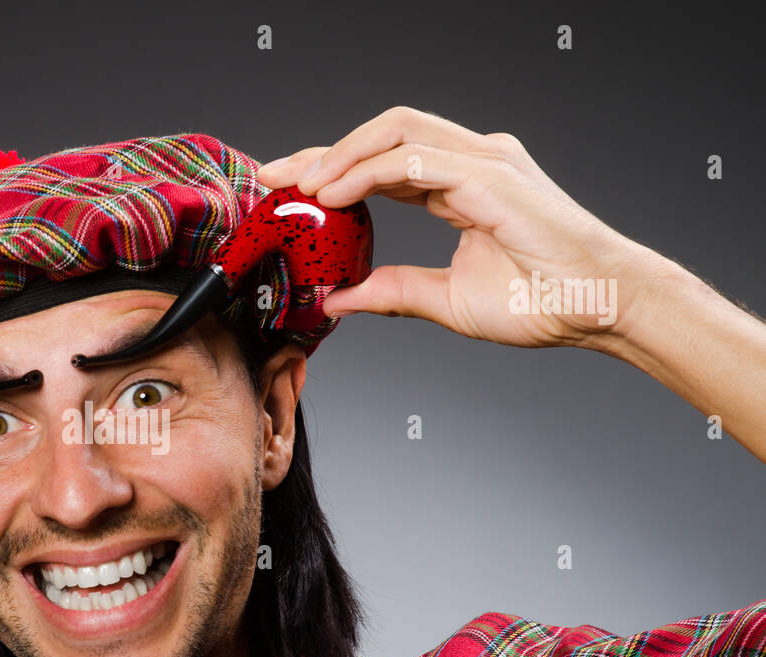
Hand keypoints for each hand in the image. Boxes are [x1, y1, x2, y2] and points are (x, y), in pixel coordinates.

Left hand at [257, 106, 656, 348]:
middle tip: (275, 177)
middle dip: (323, 150)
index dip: (331, 169)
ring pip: (395, 132)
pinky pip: (413, 159)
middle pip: (382, 133)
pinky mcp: (490, 174)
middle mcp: (471, 161)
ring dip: (339, 154)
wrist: (599, 307)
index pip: (383, 162)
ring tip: (300, 186)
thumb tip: (337, 300)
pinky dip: (367, 171)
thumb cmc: (542, 301)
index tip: (286, 189)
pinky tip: (335, 193)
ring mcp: (483, 161)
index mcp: (461, 183)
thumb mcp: (445, 300)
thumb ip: (392, 292)